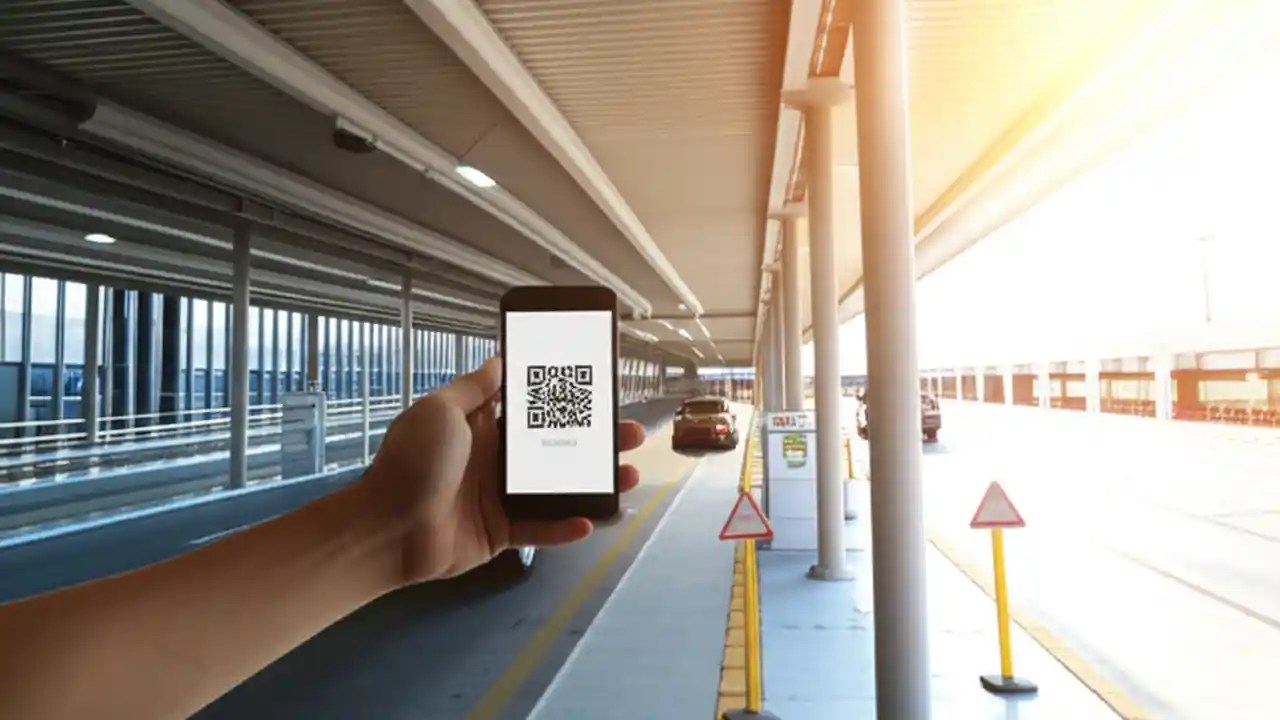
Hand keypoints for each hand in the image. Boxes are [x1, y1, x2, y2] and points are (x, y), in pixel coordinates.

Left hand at [361, 357, 644, 584]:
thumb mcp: (440, 410)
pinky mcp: (499, 534)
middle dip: (597, 443)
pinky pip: (540, 530)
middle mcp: (496, 462)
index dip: (568, 402)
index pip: (535, 412)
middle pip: (558, 449)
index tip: (600, 393)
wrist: (385, 527)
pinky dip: (566, 527)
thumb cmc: (409, 463)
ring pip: (559, 490)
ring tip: (628, 477)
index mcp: (484, 429)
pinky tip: (591, 520)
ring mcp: (500, 499)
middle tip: (631, 435)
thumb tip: (501, 358)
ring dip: (595, 484)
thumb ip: (475, 387)